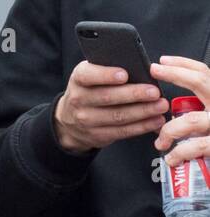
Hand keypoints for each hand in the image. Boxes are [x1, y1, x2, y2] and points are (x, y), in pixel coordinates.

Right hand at [53, 60, 167, 153]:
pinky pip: (121, 131)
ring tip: (160, 106)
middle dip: (133, 94)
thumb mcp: (93, 74)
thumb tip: (143, 67)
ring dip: (142, 111)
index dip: (106, 75)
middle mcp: (78, 99)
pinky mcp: (96, 135)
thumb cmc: (92, 89)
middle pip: (107, 97)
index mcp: (79, 79)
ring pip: (117, 116)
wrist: (71, 118)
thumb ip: (110, 68)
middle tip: (154, 92)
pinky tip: (155, 121)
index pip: (88, 75)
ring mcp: (86, 119)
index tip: (124, 75)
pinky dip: (141, 126)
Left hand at [152, 56, 209, 165]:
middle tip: (155, 71)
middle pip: (202, 81)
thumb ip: (199, 108)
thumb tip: (170, 106)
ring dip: (168, 130)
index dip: (183, 65)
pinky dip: (177, 153)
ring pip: (189, 120)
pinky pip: (194, 146)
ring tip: (160, 142)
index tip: (162, 61)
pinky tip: (171, 158)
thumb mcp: (209, 115)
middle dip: (175, 74)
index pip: (206, 73)